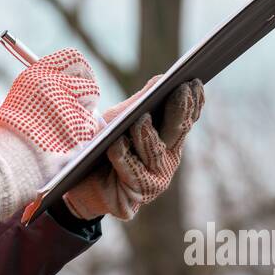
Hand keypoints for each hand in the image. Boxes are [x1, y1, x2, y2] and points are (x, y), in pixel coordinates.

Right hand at [0, 48, 102, 222]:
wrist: (7, 160)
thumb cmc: (11, 131)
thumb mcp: (22, 94)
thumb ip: (46, 84)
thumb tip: (69, 83)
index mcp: (40, 73)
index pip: (74, 59)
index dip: (81, 71)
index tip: (81, 79)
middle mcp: (56, 87)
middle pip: (89, 85)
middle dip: (88, 98)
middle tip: (80, 108)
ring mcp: (70, 109)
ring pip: (93, 110)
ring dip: (84, 120)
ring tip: (64, 131)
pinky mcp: (80, 131)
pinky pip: (91, 130)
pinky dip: (83, 137)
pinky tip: (66, 144)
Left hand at [63, 77, 204, 220]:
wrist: (81, 183)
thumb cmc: (103, 146)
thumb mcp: (120, 119)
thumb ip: (141, 101)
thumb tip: (162, 78)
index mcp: (168, 142)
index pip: (186, 120)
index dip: (193, 102)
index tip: (194, 81)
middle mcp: (166, 161)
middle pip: (176, 132)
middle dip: (179, 110)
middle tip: (180, 90)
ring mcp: (153, 180)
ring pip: (153, 152)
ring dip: (146, 135)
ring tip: (141, 118)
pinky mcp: (135, 196)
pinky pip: (128, 172)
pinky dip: (122, 157)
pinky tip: (117, 143)